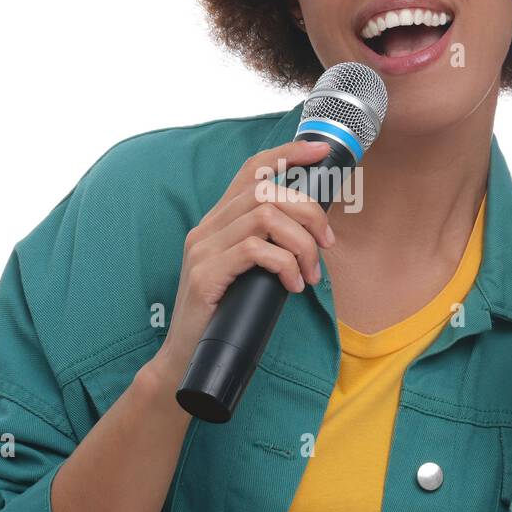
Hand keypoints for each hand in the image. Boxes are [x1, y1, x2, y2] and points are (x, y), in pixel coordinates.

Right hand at [151, 137, 336, 388]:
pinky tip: (293, 286)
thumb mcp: (249, 273)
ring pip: (265, 216)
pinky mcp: (206, 275)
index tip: (320, 152)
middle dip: (308, 212)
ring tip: (310, 274)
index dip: (287, 154)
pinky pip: (255, 250)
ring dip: (301, 243)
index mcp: (218, 222)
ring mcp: (203, 250)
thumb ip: (268, 247)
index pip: (251, 169)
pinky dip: (284, 264)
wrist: (185, 358)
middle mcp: (207, 228)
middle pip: (266, 189)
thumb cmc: (225, 316)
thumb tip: (314, 234)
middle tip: (326, 245)